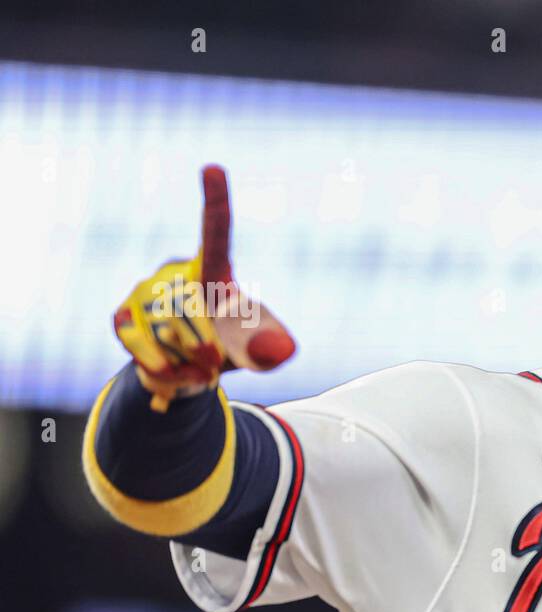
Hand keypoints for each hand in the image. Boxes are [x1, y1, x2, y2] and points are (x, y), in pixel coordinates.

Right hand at [112, 165, 295, 410]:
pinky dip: (164, 369)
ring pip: (168, 333)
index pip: (216, 233)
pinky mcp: (121, 317)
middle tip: (215, 364)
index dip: (216, 202)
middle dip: (207, 348)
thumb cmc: (232, 347)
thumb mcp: (260, 350)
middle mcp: (174, 273)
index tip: (213, 167)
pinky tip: (173, 371)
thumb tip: (281, 350)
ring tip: (198, 367)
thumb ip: (273, 348)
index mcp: (213, 270)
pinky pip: (143, 347)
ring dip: (189, 363)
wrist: (189, 374)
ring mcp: (142, 293)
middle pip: (192, 310)